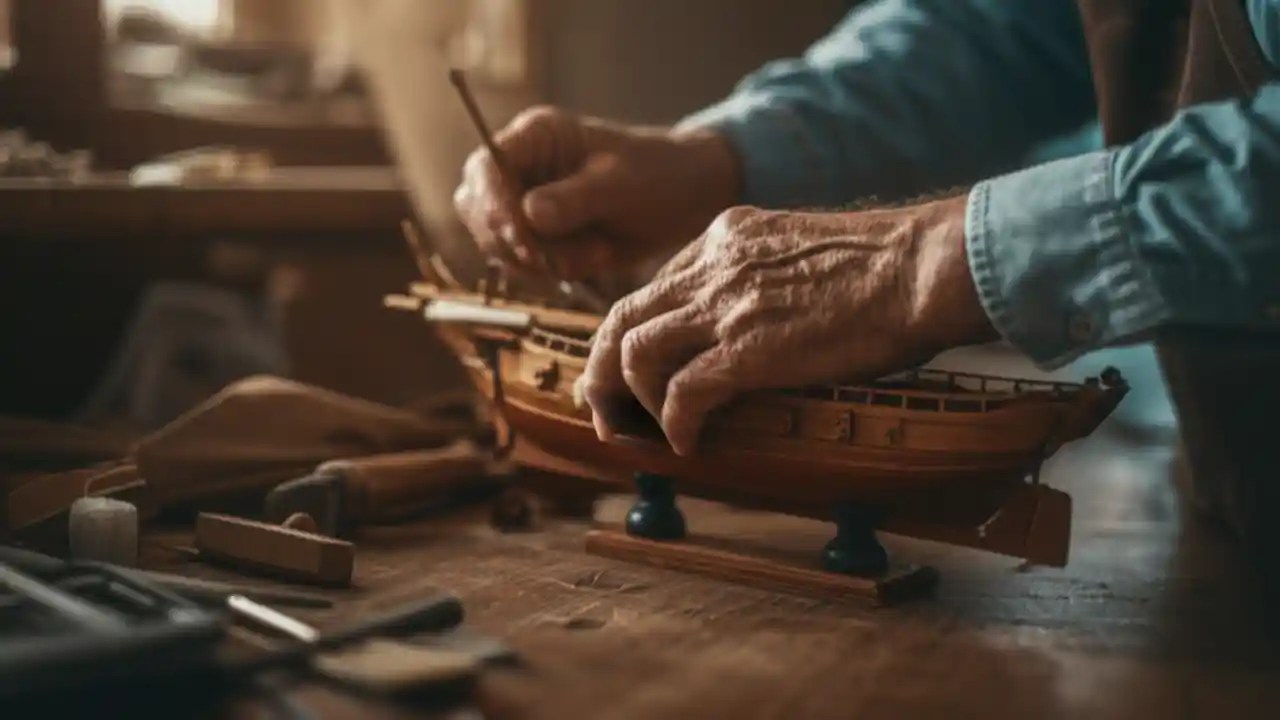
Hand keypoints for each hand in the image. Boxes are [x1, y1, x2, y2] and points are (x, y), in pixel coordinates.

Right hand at [453, 107, 739, 278]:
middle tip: (557, 258)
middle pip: (477, 210)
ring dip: (544, 260)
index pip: (484, 168)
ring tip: (598, 250)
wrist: (685, 200)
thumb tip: (530, 214)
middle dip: (515, 242)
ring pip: (498, 244)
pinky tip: (595, 256)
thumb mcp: (621, 185)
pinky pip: (523, 265)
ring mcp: (523, 204)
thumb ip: (575, 199)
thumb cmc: (658, 174)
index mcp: (535, 137)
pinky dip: (555, 271)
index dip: (494, 206)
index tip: (523, 240)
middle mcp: (520, 168)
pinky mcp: (537, 236)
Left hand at [578, 195, 996, 455]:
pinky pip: (682, 395)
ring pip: (634, 355)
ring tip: (642, 437)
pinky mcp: (746, 349)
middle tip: (601, 410)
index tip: (628, 370)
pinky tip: (689, 445)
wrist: (921, 266)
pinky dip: (675, 426)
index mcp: (725, 236)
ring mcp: (725, 306)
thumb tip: (760, 320)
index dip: (630, 335)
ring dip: (630, 404)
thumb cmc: (886, 264)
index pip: (653, 288)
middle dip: (601, 370)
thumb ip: (766, 273)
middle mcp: (712, 266)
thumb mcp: (804, 249)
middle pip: (621, 318)